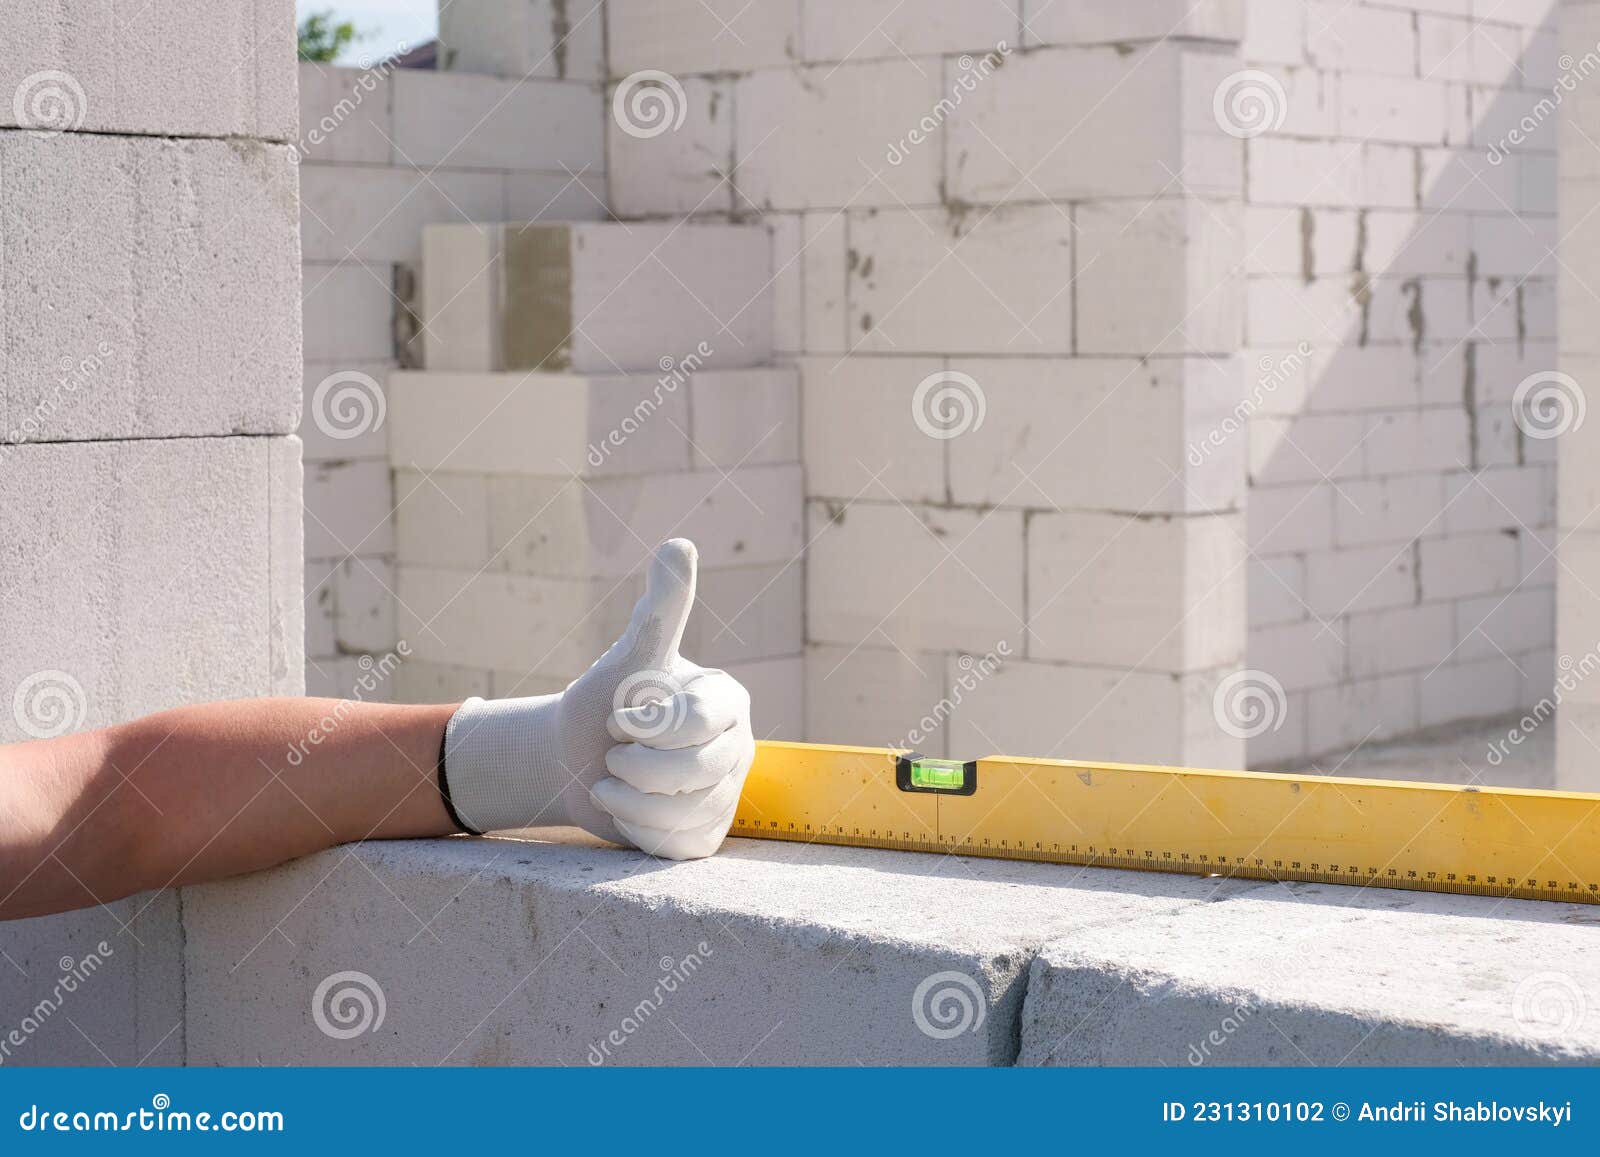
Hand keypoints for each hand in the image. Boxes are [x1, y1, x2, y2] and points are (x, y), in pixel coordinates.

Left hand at [440, 538, 754, 860]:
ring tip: (613, 778)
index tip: (621, 715)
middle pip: (695, 772)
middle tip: (614, 751)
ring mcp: (727, 795)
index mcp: (727, 700)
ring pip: (685, 811)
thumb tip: (680, 544)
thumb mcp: (630, 656)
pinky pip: (677, 844)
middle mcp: (738, 747)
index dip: (649, 724)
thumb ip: (661, 609)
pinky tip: (626, 808)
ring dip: (628, 797)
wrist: (575, 760)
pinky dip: (637, 829)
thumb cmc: (606, 701)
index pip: (700, 720)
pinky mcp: (706, 836)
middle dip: (635, 764)